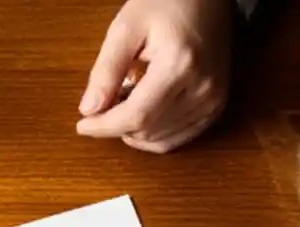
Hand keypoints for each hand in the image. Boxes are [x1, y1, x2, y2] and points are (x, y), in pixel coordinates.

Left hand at [78, 0, 233, 152]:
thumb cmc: (166, 3)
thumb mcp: (126, 28)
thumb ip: (106, 70)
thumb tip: (88, 110)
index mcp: (179, 64)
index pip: (136, 116)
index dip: (104, 126)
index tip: (82, 125)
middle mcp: (203, 88)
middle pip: (148, 131)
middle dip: (117, 126)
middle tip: (103, 105)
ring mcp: (214, 100)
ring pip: (162, 140)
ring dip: (135, 131)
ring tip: (124, 102)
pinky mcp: (217, 106)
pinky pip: (179, 138)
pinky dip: (154, 135)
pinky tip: (142, 114)